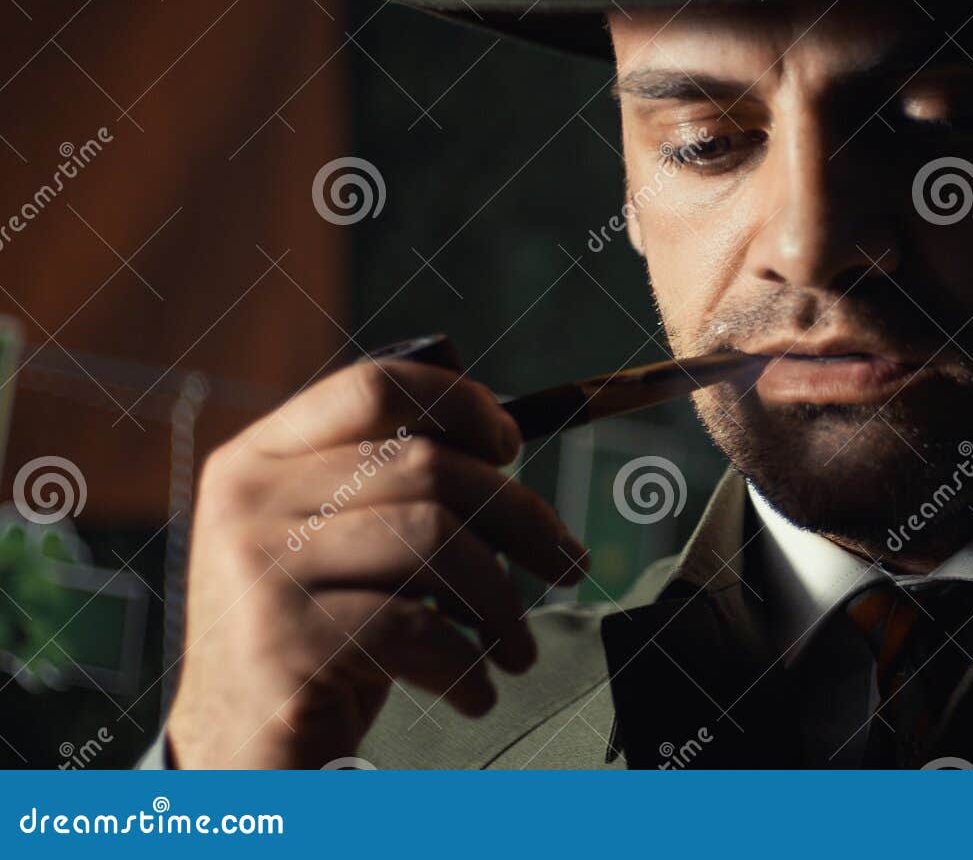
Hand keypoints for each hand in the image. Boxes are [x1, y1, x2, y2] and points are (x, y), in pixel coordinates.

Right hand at [164, 359, 586, 767]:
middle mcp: (247, 500)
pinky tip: (475, 691)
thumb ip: (387, 487)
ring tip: (518, 648)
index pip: (373, 386)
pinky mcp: (280, 643)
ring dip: (503, 602)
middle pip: (427, 466)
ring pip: (434, 539)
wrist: (232, 756)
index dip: (459, 404)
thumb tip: (502, 445)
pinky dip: (465, 665)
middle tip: (568, 565)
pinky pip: (414, 628)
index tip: (514, 448)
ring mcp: (257, 568)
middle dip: (523, 518)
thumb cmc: (312, 640)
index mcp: (259, 458)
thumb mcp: (334, 547)